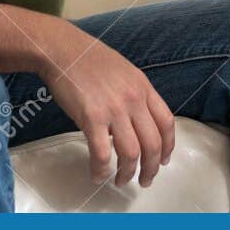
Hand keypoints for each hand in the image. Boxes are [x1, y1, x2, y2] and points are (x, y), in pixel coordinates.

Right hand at [37, 22, 174, 188]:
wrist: (62, 49)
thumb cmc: (89, 59)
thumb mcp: (124, 71)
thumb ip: (134, 95)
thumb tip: (136, 122)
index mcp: (143, 87)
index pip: (166, 123)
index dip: (168, 147)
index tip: (163, 161)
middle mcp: (133, 99)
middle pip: (152, 143)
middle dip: (150, 168)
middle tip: (144, 180)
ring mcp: (113, 109)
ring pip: (131, 153)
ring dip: (127, 173)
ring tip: (120, 181)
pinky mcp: (91, 117)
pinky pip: (102, 153)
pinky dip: (101, 170)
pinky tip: (98, 174)